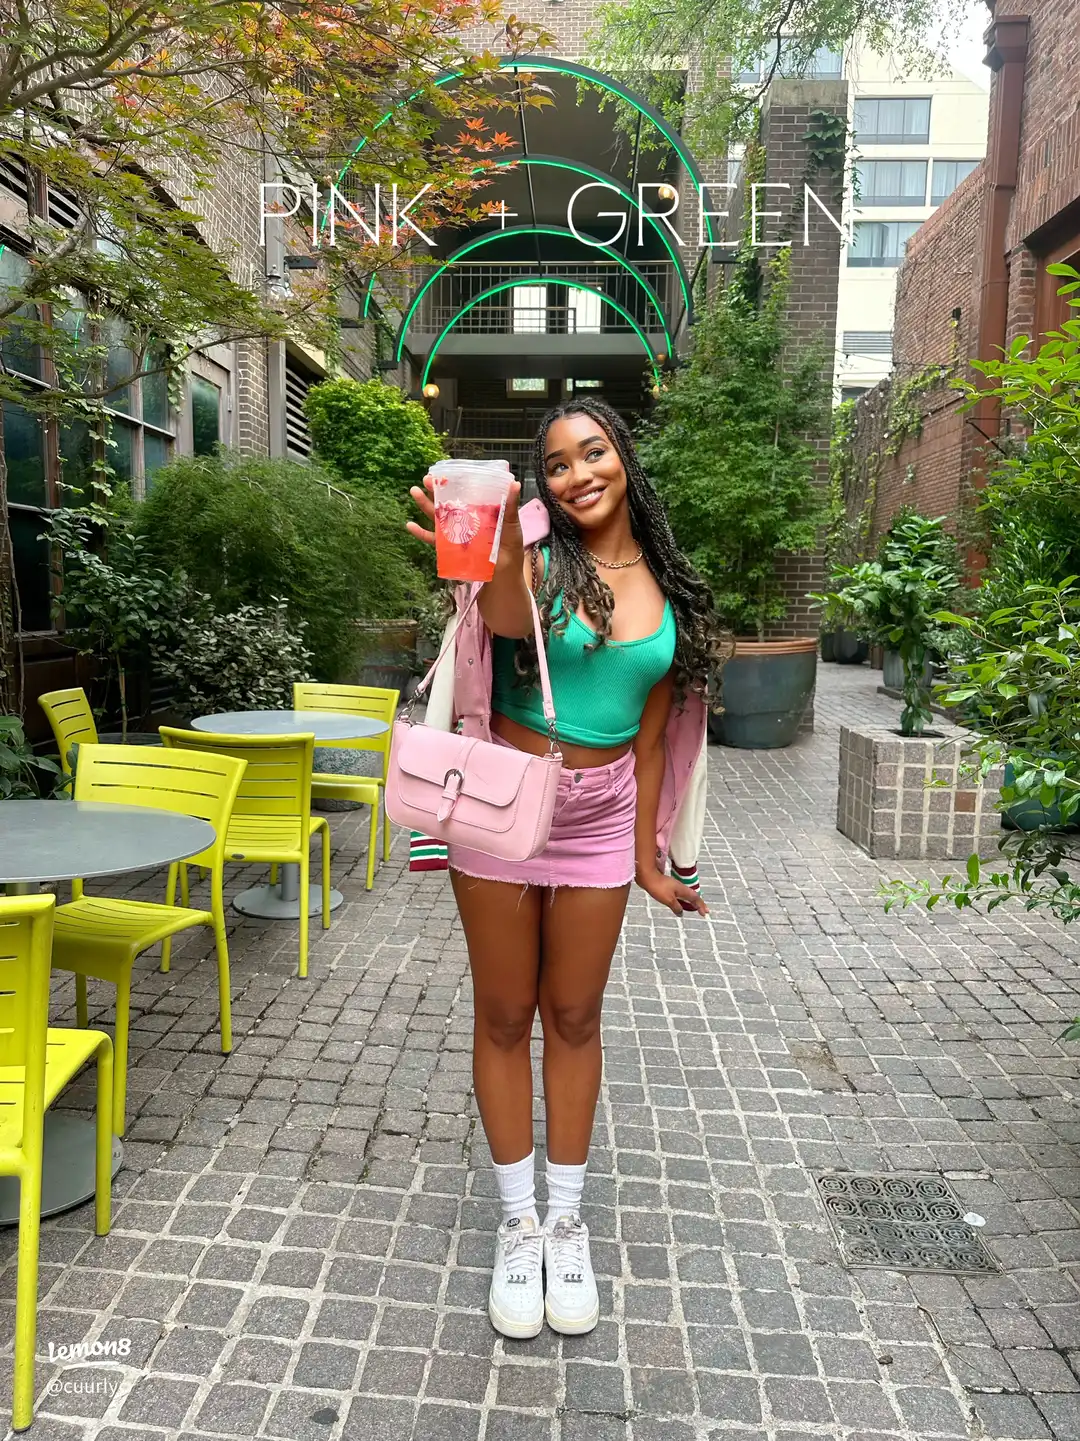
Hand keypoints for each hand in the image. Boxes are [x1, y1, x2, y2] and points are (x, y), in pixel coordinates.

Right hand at [406, 476, 524, 579]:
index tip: (445, 472)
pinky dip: (421, 533)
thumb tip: (514, 483)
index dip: (454, 482)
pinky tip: (409, 525)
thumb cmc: (510, 546)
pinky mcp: (450, 548)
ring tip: (414, 492)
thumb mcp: (511, 523)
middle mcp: (464, 519)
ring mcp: (456, 533)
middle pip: (447, 502)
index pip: (464, 492)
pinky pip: (433, 540)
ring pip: (437, 517)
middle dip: (435, 490)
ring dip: (424, 505)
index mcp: (478, 510)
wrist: (504, 573)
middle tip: (426, 479)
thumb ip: (511, 505)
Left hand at [635, 865, 708, 916]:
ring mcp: (674, 886)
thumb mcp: (668, 900)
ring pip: (686, 894)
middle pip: (693, 896)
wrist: (647, 876)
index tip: (705, 913)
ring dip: (691, 901)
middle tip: (703, 911)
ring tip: (694, 907)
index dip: (700, 906)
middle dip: (698, 904)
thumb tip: (681, 913)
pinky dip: (683, 899)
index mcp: (683, 890)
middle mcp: (680, 887)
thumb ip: (676, 907)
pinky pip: (680, 894)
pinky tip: (680, 902)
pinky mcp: (668, 887)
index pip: (695, 898)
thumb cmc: (658, 887)